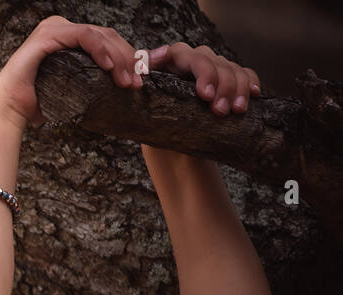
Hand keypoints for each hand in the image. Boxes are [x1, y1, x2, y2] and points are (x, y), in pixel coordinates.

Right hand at [0, 15, 145, 128]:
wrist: (9, 110)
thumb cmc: (36, 103)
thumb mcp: (71, 88)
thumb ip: (89, 80)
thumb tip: (120, 85)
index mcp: (66, 37)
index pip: (105, 39)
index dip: (126, 56)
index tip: (137, 78)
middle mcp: (60, 27)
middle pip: (106, 35)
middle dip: (126, 58)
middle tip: (136, 82)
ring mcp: (54, 29)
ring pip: (99, 35)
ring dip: (117, 57)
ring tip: (126, 80)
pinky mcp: (49, 35)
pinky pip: (83, 36)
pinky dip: (99, 49)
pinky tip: (108, 67)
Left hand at [146, 43, 261, 114]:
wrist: (164, 140)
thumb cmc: (148, 120)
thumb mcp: (138, 103)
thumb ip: (140, 80)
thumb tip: (145, 66)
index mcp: (169, 60)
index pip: (185, 55)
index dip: (201, 73)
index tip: (205, 95)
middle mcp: (192, 59)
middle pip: (213, 63)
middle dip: (221, 86)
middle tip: (219, 111)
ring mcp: (211, 67)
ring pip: (231, 69)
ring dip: (237, 89)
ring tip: (235, 111)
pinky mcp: (226, 78)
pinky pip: (244, 74)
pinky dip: (250, 83)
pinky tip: (254, 95)